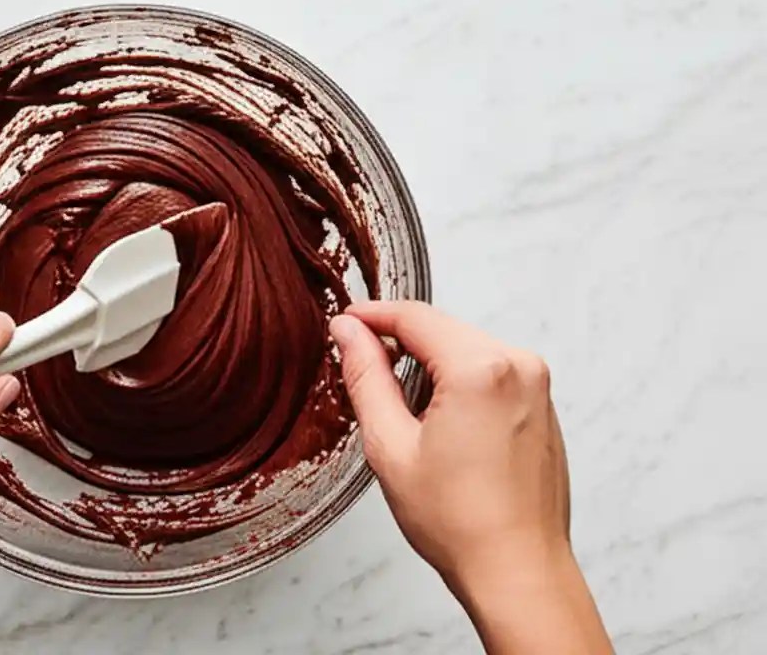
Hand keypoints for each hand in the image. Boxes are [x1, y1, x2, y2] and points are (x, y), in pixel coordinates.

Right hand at [330, 301, 610, 653]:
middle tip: (361, 372)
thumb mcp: (390, 446)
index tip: (344, 324)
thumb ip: (365, 377)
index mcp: (481, 369)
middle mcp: (519, 366)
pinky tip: (441, 430)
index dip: (371, 316)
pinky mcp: (543, 406)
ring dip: (430, 367)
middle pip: (443, 330)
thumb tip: (348, 333)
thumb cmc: (460, 524)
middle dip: (400, 344)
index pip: (415, 317)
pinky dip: (459, 385)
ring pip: (466, 351)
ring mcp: (537, 386)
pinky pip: (491, 373)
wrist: (518, 571)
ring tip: (404, 417)